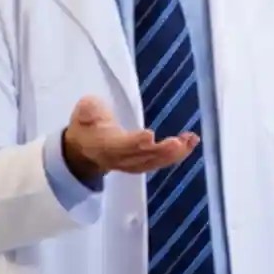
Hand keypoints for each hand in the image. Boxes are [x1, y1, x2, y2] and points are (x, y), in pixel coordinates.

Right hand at [62, 96, 198, 182]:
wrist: (83, 150)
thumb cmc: (86, 126)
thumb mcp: (82, 113)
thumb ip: (88, 111)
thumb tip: (91, 108)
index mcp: (103, 145)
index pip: (119, 146)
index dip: (134, 142)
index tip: (150, 135)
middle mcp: (119, 159)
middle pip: (141, 158)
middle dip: (161, 151)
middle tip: (178, 142)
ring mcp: (131, 164)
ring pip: (153, 162)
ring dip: (174, 154)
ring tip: (191, 140)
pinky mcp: (142, 164)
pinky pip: (159, 162)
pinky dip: (176, 154)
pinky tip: (190, 143)